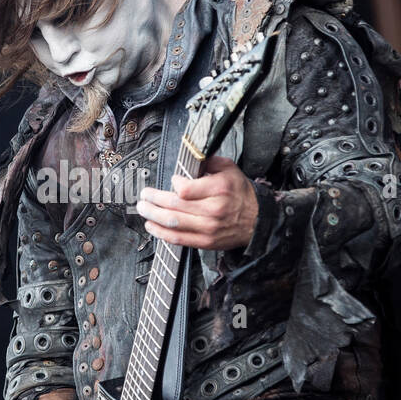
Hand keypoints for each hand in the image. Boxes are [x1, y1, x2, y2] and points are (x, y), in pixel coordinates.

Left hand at [136, 155, 258, 249]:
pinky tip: (152, 225)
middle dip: (153, 200)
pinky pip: (178, 239)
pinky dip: (161, 233)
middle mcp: (213, 209)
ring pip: (173, 222)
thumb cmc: (240, 194)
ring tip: (143, 208)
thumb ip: (208, 162)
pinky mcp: (205, 241)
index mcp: (219, 189)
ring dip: (152, 215)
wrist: (257, 221)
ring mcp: (208, 228)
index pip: (186, 189)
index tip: (173, 180)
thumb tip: (189, 158)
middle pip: (174, 205)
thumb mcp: (230, 170)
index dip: (175, 183)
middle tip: (144, 195)